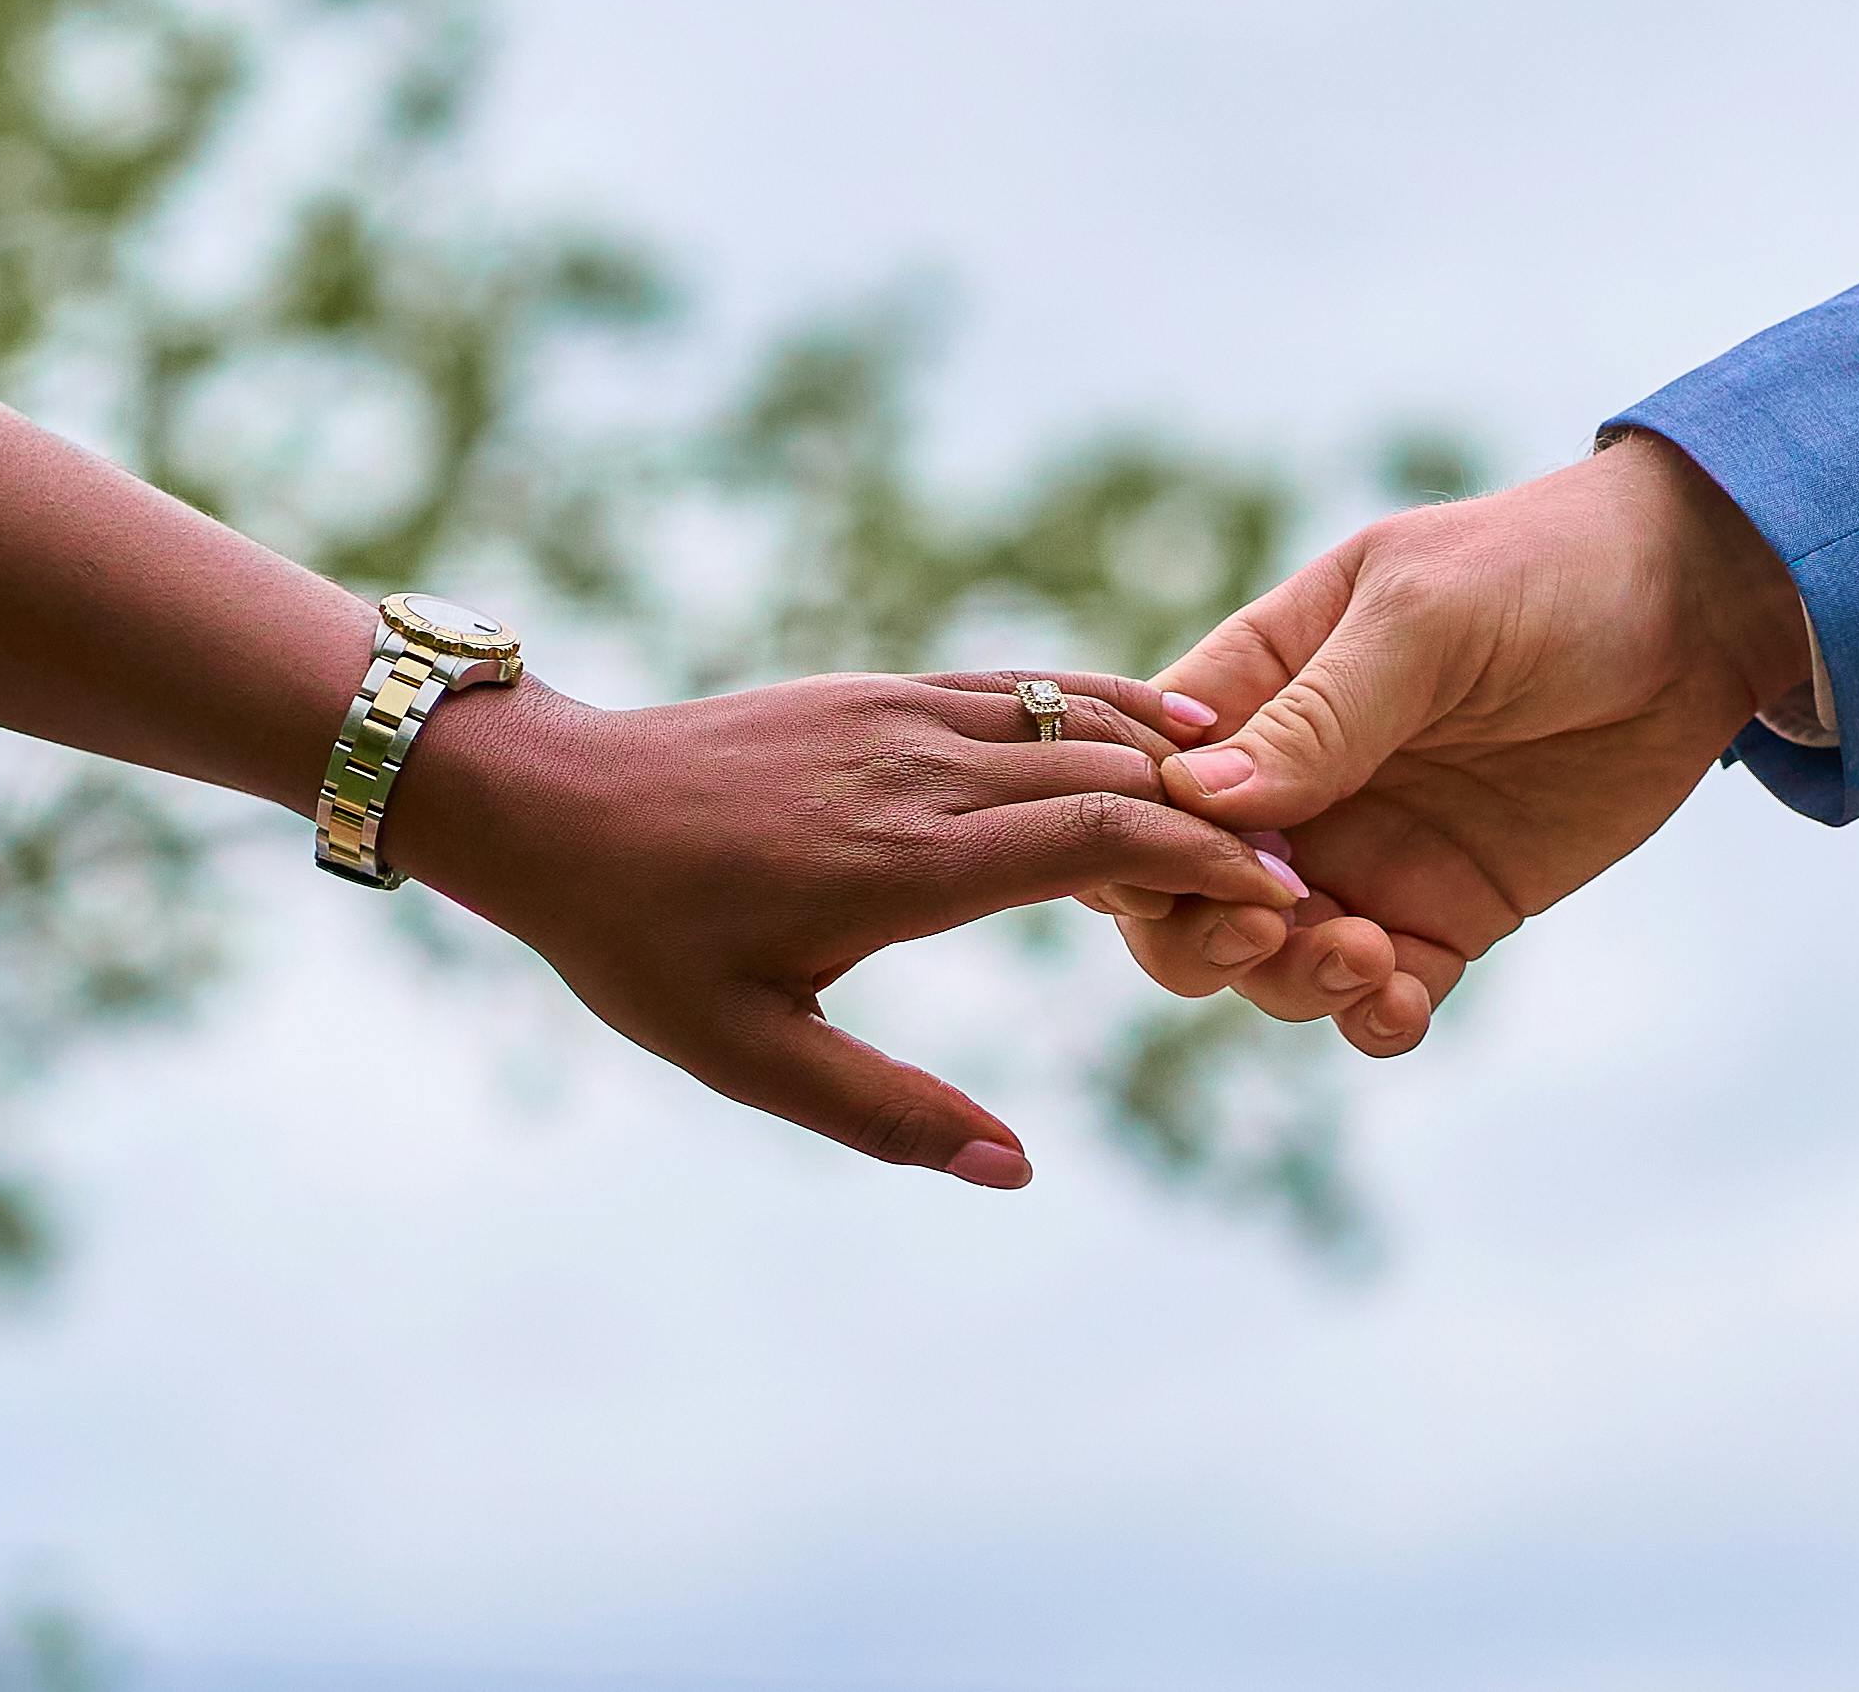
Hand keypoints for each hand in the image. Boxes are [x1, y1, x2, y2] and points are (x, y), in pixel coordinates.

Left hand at [388, 669, 1303, 1186]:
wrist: (551, 803)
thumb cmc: (641, 944)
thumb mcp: (749, 1056)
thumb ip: (889, 1117)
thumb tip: (1018, 1173)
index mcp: (908, 861)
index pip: (1104, 839)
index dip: (1209, 868)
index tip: (1284, 910)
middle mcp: (922, 768)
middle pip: (1117, 772)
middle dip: (1223, 821)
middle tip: (1308, 875)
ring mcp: (903, 711)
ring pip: (1080, 714)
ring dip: (1177, 758)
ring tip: (1263, 806)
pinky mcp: (883, 686)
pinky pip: (1023, 685)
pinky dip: (1106, 706)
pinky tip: (1159, 731)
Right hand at [1107, 434, 1811, 1053]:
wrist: (1699, 612)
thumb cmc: (1545, 570)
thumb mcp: (1426, 618)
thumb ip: (1322, 713)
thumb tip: (1200, 799)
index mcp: (1252, 687)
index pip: (1144, 782)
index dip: (1144, 839)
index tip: (1214, 856)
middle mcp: (1289, 783)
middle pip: (1178, 895)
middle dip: (1202, 933)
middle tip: (1278, 922)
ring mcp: (1364, 855)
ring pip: (1268, 963)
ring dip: (1292, 982)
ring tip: (1371, 956)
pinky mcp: (1445, 912)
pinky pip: (1379, 995)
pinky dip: (1373, 1018)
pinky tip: (1403, 1001)